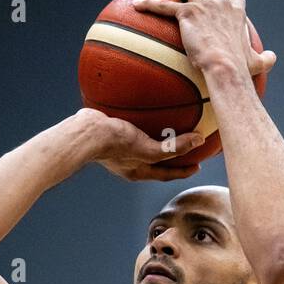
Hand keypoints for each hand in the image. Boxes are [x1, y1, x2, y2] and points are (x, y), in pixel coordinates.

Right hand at [77, 108, 203, 180]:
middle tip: (187, 148)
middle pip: (156, 161)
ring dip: (157, 138)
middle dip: (172, 157)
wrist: (85, 132)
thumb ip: (173, 148)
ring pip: (144, 144)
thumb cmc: (115, 144)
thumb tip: (199, 141)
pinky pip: (132, 128)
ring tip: (168, 128)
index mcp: (137, 172)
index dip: (183, 171)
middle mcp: (129, 163)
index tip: (197, 166)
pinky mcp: (111, 133)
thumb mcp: (147, 149)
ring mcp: (119, 149)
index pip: (166, 174)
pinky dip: (142, 122)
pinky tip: (145, 109)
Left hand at [133, 0, 276, 78]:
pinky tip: (136, 5)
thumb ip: (266, 59)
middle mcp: (219, 4)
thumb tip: (273, 57)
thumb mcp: (258, 63)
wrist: (225, 68)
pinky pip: (163, 7)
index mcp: (236, 13)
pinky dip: (149, 5)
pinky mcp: (186, 13)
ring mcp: (202, 6)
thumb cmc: (241, 69)